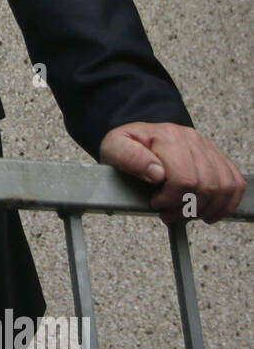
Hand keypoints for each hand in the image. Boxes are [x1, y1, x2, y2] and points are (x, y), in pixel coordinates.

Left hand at [98, 121, 245, 223]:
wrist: (140, 134)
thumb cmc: (126, 144)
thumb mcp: (114, 148)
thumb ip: (130, 158)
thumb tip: (156, 173)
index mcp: (167, 138)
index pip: (184, 179)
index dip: (171, 200)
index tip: (157, 204)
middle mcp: (192, 140)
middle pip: (206, 186)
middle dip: (187, 208)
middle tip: (169, 213)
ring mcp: (208, 148)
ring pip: (224, 186)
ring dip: (207, 208)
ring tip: (186, 213)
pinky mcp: (217, 157)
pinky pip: (235, 181)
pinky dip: (227, 202)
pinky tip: (209, 212)